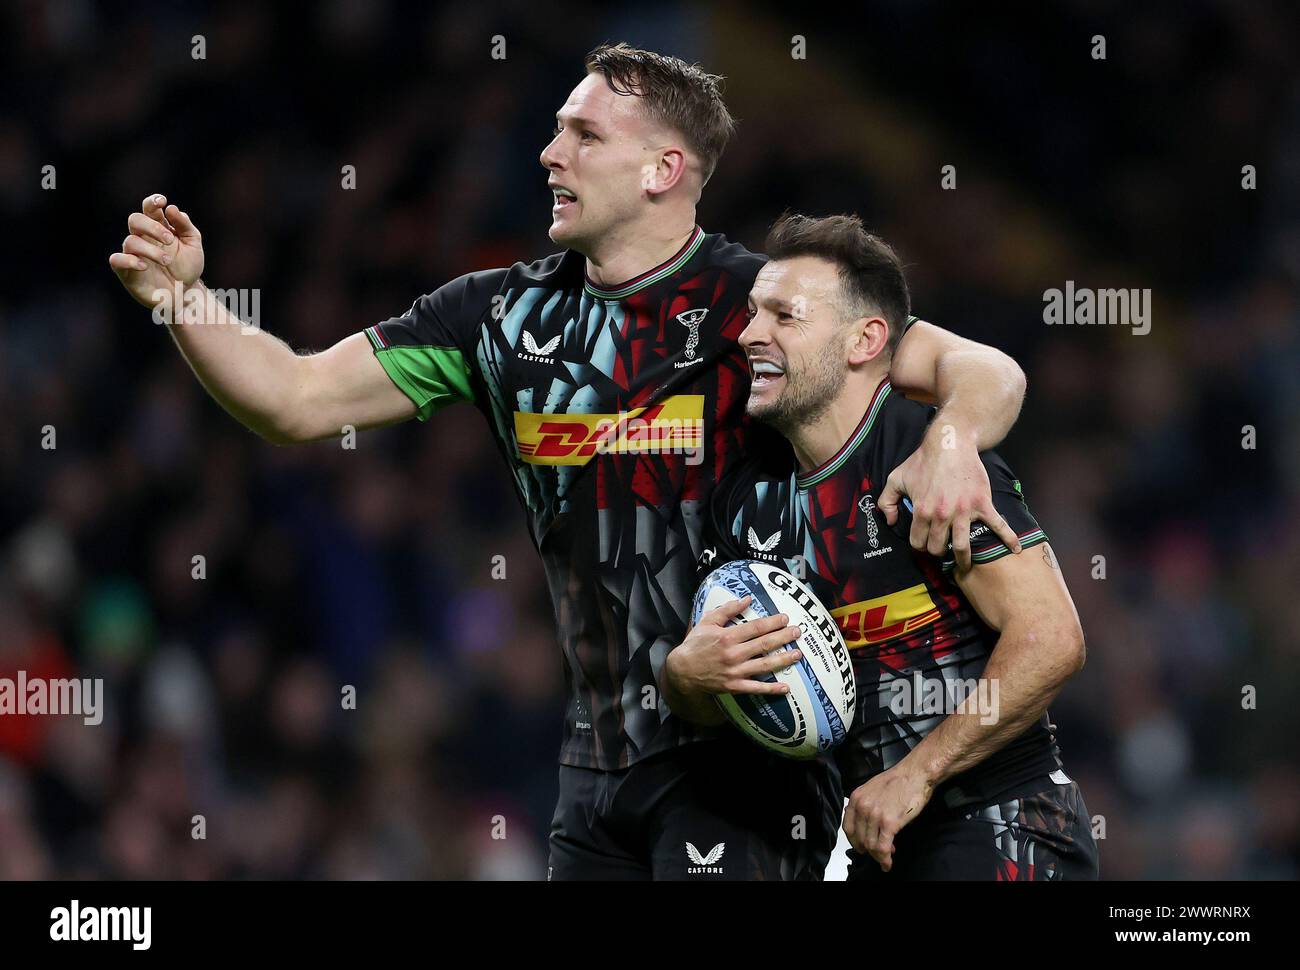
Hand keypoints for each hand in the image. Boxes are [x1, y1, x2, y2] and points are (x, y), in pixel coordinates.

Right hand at [108, 194, 204, 308]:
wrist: (187, 294)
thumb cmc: (187, 267)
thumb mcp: (194, 245)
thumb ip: (185, 226)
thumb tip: (172, 208)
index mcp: (158, 228)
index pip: (148, 209)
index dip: (152, 202)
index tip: (162, 202)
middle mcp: (143, 238)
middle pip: (135, 220)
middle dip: (152, 227)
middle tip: (170, 240)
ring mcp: (133, 254)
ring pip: (130, 241)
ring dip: (151, 250)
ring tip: (168, 261)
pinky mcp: (127, 271)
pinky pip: (116, 260)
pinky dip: (129, 260)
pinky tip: (144, 266)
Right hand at [664, 596, 802, 699]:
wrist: (682, 670)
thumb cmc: (695, 644)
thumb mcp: (707, 621)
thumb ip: (727, 609)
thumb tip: (747, 599)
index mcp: (727, 636)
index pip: (756, 627)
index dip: (772, 622)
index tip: (785, 618)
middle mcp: (733, 654)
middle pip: (764, 644)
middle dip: (783, 637)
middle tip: (798, 632)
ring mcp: (735, 671)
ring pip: (764, 665)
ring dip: (783, 659)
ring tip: (798, 654)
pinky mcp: (734, 686)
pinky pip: (756, 688)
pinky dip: (771, 689)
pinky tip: (786, 688)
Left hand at [842, 765, 934, 871]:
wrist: (915, 774)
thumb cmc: (898, 781)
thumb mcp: (872, 789)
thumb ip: (865, 805)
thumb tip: (864, 825)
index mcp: (856, 798)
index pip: (848, 828)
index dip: (855, 841)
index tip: (862, 846)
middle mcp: (862, 807)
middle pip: (859, 839)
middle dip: (868, 850)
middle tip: (877, 852)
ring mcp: (875, 815)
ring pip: (870, 846)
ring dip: (878, 855)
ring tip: (886, 856)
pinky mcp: (889, 823)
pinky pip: (882, 848)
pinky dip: (884, 859)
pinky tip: (888, 863)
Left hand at [877, 425, 1020, 571]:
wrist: (950, 444)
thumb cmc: (922, 461)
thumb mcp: (896, 478)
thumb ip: (887, 501)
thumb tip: (891, 522)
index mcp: (921, 511)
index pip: (918, 542)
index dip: (919, 546)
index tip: (924, 544)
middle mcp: (942, 515)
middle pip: (938, 547)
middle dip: (938, 552)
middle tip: (942, 550)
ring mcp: (964, 511)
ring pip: (962, 546)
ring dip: (963, 559)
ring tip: (964, 565)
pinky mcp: (982, 504)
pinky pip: (997, 525)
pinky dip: (1008, 537)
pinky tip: (1014, 548)